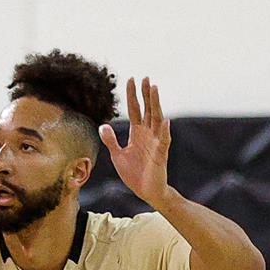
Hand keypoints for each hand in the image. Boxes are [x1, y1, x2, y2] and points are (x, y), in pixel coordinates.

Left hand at [99, 76, 171, 207]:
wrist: (147, 192)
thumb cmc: (134, 174)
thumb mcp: (118, 155)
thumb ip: (111, 140)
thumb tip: (103, 125)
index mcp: (137, 133)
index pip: (135, 110)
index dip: (132, 95)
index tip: (131, 79)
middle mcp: (148, 134)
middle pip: (148, 109)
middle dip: (146, 94)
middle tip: (146, 78)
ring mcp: (156, 143)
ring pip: (157, 119)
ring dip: (156, 104)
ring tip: (155, 89)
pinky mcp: (161, 155)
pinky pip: (164, 141)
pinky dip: (165, 132)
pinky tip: (165, 121)